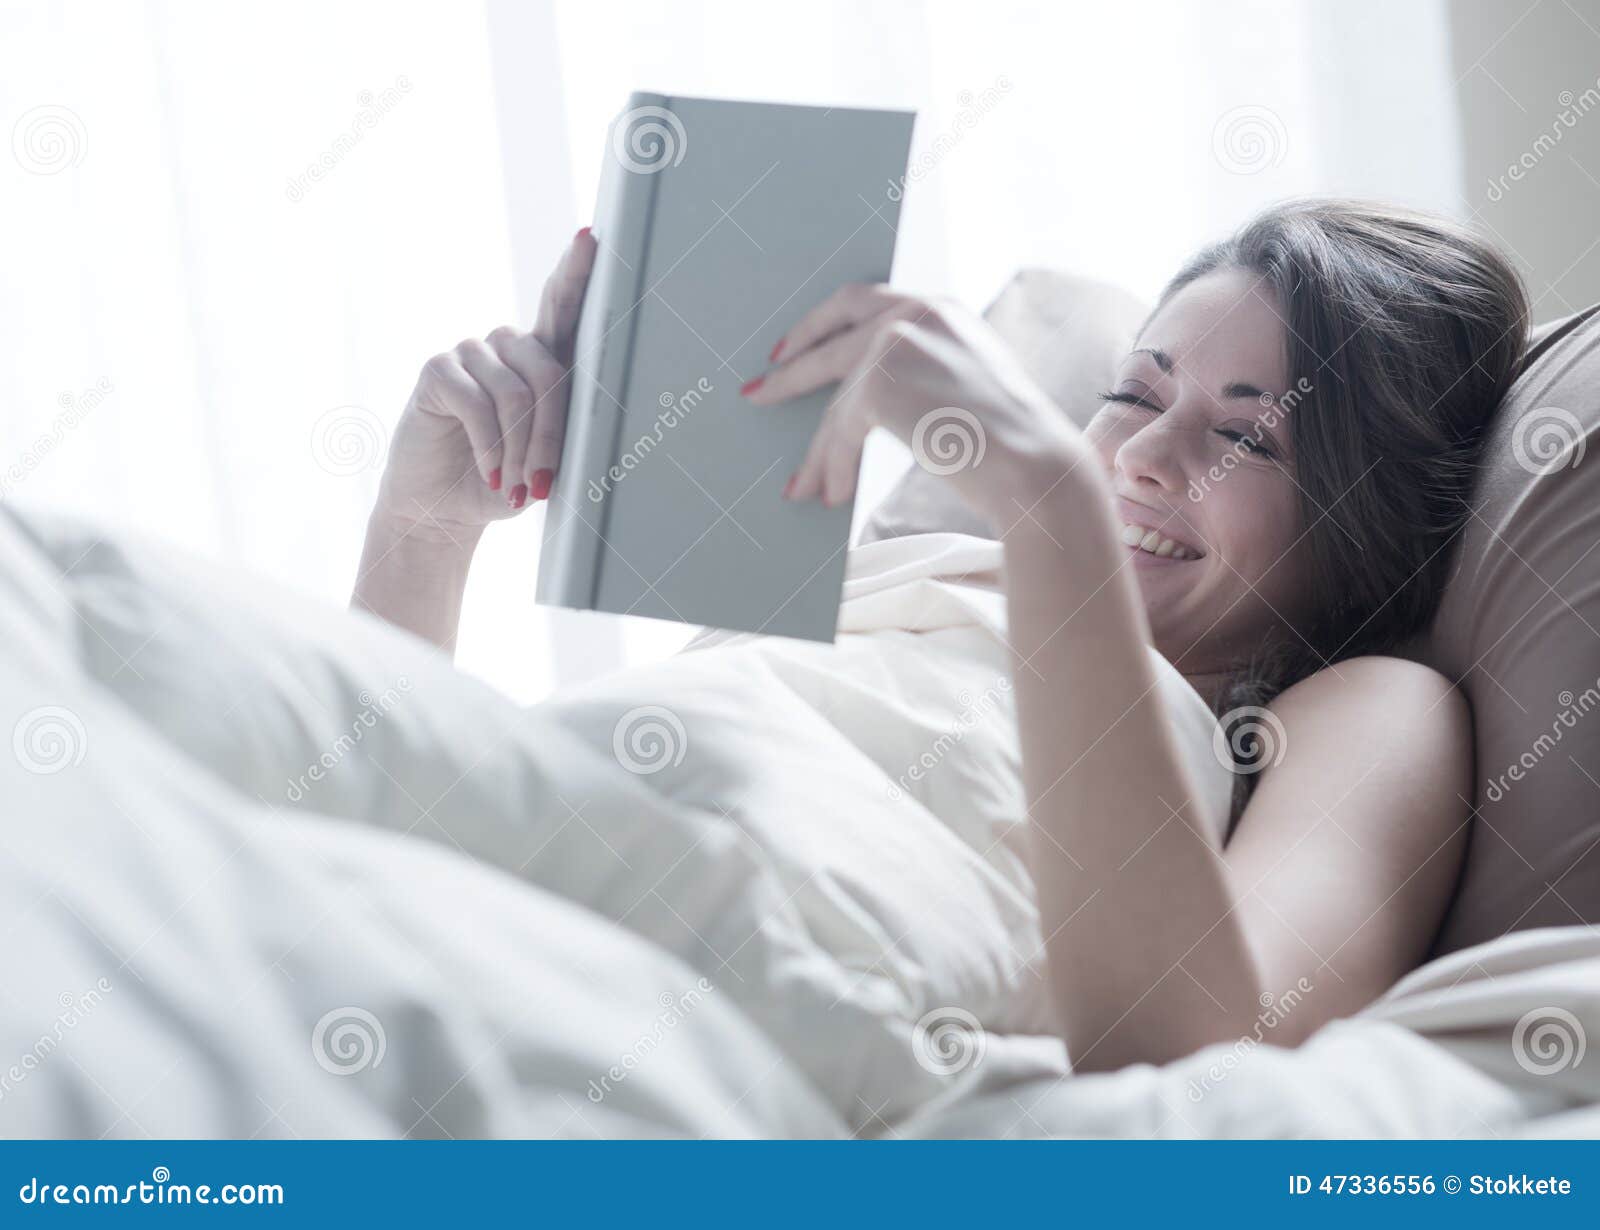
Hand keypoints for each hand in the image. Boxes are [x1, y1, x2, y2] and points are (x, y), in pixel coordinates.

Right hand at [374, 228, 596, 536]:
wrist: (441, 509)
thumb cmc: (502, 482)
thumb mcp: (543, 460)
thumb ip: (565, 429)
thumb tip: (598, 419)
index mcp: (541, 358)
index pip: (563, 309)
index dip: (575, 272)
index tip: (589, 238)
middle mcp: (507, 345)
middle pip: (549, 371)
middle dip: (553, 436)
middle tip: (545, 484)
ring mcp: (470, 352)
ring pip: (517, 394)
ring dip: (522, 451)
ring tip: (519, 488)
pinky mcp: (437, 369)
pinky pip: (478, 404)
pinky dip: (491, 448)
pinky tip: (492, 474)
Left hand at [742, 285, 1088, 526]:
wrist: (1033, 464)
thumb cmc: (1010, 443)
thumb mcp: (966, 386)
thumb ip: (923, 373)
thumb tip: (864, 400)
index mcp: (943, 307)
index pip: (865, 301)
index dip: (822, 325)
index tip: (791, 348)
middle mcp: (918, 312)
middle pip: (835, 333)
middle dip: (792, 367)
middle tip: (760, 390)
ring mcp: (897, 342)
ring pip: (838, 398)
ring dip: (819, 450)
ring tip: (801, 486)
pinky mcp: (880, 381)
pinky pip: (842, 429)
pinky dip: (833, 465)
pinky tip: (831, 494)